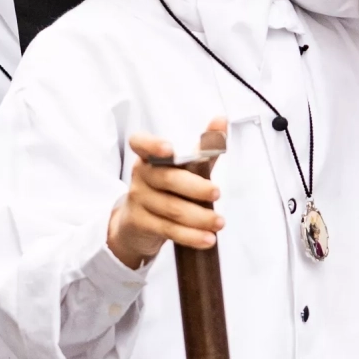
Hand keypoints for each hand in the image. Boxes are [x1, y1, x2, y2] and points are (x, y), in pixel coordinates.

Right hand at [106, 120, 226, 268]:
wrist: (136, 225)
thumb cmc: (165, 189)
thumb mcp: (183, 168)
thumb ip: (203, 147)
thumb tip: (221, 119)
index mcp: (149, 157)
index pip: (142, 143)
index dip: (153, 145)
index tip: (170, 149)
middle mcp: (140, 175)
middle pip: (168, 179)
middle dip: (196, 187)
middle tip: (217, 193)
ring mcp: (138, 200)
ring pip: (172, 209)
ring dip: (200, 217)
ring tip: (220, 222)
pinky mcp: (140, 223)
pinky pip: (168, 230)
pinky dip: (191, 235)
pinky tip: (207, 239)